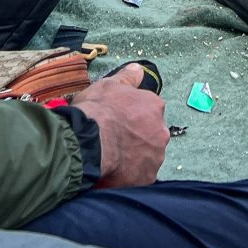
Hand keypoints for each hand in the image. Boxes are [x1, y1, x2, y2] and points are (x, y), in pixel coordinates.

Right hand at [71, 64, 167, 188]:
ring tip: (112, 159)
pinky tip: (114, 174)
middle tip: (115, 140)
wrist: (87, 143)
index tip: (119, 121)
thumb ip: (127, 78)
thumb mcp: (109, 85)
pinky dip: (129, 176)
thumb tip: (138, 69)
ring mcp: (155, 157)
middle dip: (137, 138)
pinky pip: (139, 177)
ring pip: (147, 157)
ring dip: (134, 158)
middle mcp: (160, 131)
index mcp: (154, 106)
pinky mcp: (145, 178)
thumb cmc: (97, 111)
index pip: (149, 110)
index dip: (133, 116)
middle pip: (151, 134)